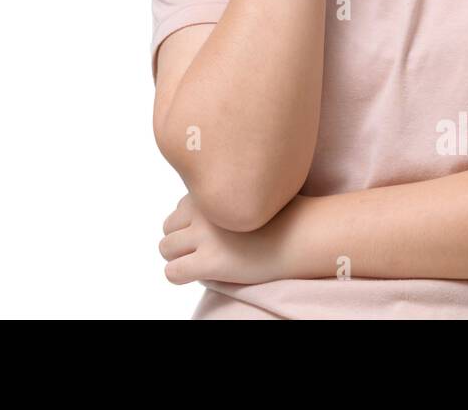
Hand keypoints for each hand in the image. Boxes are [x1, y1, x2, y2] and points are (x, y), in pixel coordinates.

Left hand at [158, 191, 308, 284]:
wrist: (302, 234)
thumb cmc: (283, 215)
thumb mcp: (249, 192)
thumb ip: (223, 197)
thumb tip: (201, 214)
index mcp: (210, 191)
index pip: (180, 208)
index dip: (192, 223)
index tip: (212, 233)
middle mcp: (201, 210)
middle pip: (168, 227)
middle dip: (181, 240)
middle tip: (202, 251)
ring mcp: (204, 236)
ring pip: (165, 248)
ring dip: (178, 257)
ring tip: (199, 263)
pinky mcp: (210, 262)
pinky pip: (173, 272)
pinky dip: (178, 276)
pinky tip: (195, 275)